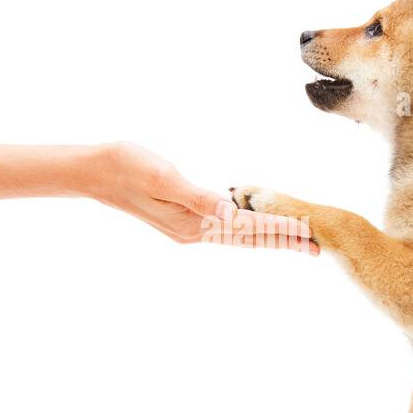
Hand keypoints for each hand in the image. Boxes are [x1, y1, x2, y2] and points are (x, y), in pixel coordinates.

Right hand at [90, 142, 317, 253]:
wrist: (95, 171)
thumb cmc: (127, 167)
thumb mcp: (164, 178)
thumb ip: (197, 198)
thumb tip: (231, 211)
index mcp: (192, 223)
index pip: (246, 226)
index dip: (278, 226)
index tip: (307, 230)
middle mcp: (194, 231)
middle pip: (248, 237)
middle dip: (283, 240)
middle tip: (317, 245)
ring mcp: (189, 228)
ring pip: (238, 234)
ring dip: (268, 236)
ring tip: (296, 239)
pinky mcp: (183, 219)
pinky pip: (225, 227)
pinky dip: (247, 227)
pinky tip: (256, 226)